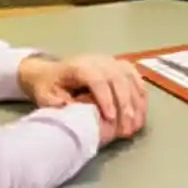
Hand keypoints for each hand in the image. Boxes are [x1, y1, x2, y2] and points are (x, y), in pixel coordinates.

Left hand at [18, 54, 147, 138]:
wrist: (49, 72)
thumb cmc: (48, 87)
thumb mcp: (45, 96)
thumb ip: (58, 104)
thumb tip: (75, 111)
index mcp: (77, 66)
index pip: (96, 78)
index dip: (105, 98)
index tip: (110, 118)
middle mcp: (96, 60)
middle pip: (116, 78)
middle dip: (124, 103)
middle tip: (127, 127)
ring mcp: (109, 61)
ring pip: (129, 77)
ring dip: (136, 100)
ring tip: (136, 123)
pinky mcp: (117, 65)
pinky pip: (134, 76)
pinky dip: (140, 92)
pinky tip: (142, 110)